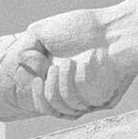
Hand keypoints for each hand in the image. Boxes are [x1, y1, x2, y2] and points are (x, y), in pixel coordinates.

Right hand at [13, 10, 133, 119]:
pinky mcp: (103, 101)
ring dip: (56, 89)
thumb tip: (32, 73)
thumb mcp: (40, 32)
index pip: (45, 100)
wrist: (112, 31)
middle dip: (43, 95)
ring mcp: (89, 96)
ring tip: (61, 65)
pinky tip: (76, 65)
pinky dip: (70, 86)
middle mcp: (75, 89)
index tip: (36, 78)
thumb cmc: (80, 28)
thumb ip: (25, 51)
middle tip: (45, 74)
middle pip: (52, 109)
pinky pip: (78, 107)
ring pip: (63, 110)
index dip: (37, 95)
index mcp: (61, 77)